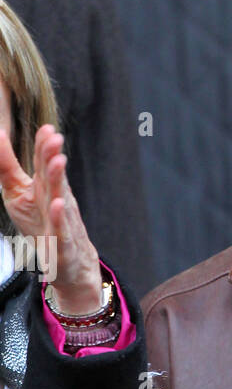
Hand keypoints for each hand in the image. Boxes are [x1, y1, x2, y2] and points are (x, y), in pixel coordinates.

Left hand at [0, 124, 102, 313]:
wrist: (67, 260)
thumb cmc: (41, 223)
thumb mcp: (18, 192)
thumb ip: (7, 165)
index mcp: (44, 187)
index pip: (44, 162)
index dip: (44, 146)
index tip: (47, 128)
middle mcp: (55, 199)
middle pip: (53, 175)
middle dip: (52, 156)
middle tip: (55, 137)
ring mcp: (60, 220)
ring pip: (60, 196)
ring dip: (59, 179)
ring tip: (59, 161)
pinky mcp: (61, 242)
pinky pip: (60, 228)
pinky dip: (59, 217)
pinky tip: (57, 204)